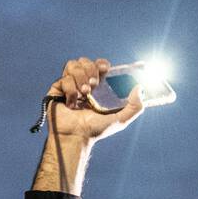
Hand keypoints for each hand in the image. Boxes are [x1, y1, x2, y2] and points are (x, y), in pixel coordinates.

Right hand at [32, 57, 143, 194]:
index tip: (106, 69)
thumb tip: (140, 87)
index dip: (101, 63)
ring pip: (73, 65)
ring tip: (85, 94)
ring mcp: (69, 86)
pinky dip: (70, 90)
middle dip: (90, 69)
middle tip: (95, 85)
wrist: (76, 137)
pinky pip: (64, 79)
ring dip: (81, 78)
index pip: (97, 64)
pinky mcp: (57, 90)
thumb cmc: (96, 130)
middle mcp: (82, 83)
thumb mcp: (121, 120)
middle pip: (84, 61)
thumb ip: (135, 107)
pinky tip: (72, 103)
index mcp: (96, 86)